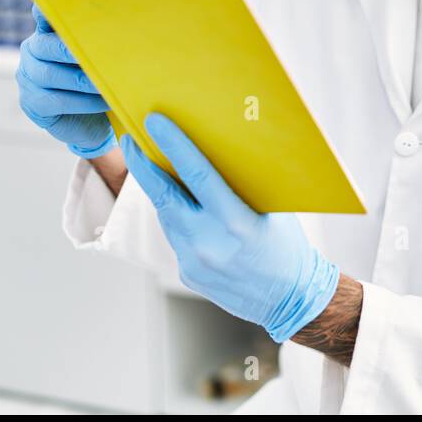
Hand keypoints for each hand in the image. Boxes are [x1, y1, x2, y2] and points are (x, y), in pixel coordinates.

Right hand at [16, 4, 114, 157]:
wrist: (91, 122)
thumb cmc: (98, 82)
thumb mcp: (99, 58)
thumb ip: (100, 41)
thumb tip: (125, 28)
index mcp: (48, 33)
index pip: (44, 15)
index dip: (47, 8)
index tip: (56, 1)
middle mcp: (33, 51)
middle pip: (45, 45)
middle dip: (72, 50)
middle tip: (99, 53)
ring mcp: (28, 77)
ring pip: (51, 75)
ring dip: (84, 80)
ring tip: (109, 83)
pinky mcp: (32, 103)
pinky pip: (58, 100)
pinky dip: (84, 102)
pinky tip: (104, 102)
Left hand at [121, 112, 339, 342]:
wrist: (290, 299)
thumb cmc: (288, 247)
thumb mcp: (273, 210)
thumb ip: (242, 187)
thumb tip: (215, 153)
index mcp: (237, 222)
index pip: (197, 174)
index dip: (173, 145)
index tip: (154, 122)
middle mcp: (210, 243)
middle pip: (164, 196)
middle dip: (143, 165)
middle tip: (131, 141)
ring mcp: (195, 261)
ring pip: (166, 216)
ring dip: (160, 191)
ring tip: (154, 167)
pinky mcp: (188, 273)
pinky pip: (176, 237)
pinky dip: (178, 219)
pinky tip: (183, 207)